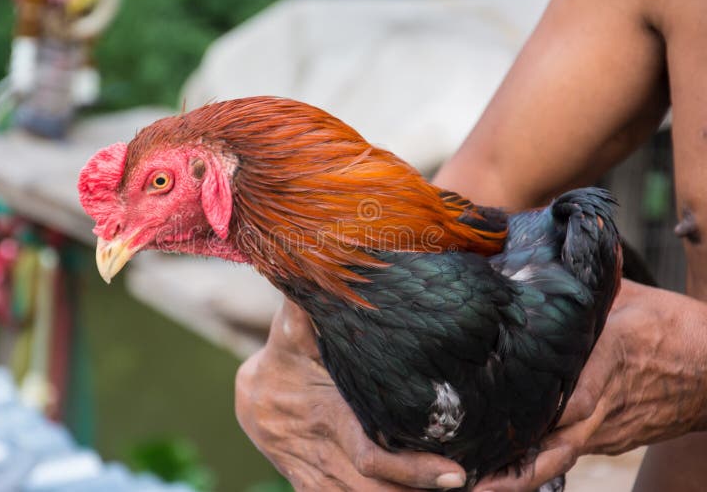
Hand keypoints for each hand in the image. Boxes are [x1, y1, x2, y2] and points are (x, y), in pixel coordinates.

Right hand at [235, 300, 466, 490]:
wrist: (255, 399)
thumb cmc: (286, 357)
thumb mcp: (294, 331)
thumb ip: (306, 309)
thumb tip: (321, 267)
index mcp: (327, 422)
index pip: (373, 459)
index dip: (413, 470)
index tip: (456, 472)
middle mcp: (328, 460)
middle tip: (482, 486)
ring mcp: (326, 483)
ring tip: (476, 491)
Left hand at [474, 280, 706, 491]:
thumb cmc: (676, 330)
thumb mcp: (632, 296)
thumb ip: (588, 283)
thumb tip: (552, 249)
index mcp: (609, 364)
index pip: (570, 396)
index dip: (533, 413)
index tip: (491, 427)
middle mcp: (604, 406)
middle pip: (558, 445)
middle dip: (516, 470)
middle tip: (471, 481)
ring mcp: (608, 429)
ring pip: (561, 456)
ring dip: (522, 473)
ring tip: (476, 484)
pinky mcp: (610, 439)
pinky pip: (571, 451)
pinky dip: (540, 459)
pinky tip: (505, 463)